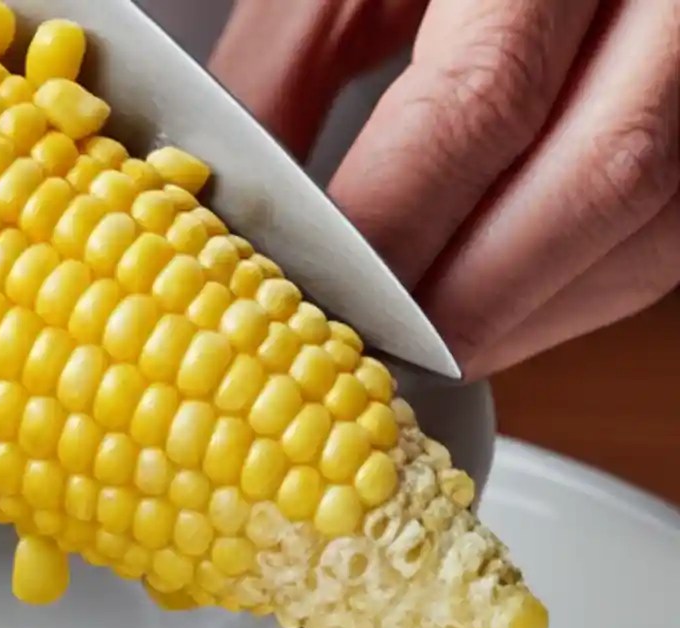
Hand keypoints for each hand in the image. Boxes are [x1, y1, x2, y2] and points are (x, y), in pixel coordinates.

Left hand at [209, 0, 678, 378]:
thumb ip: (289, 58)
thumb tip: (226, 187)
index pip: (482, 99)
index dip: (394, 220)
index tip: (315, 295)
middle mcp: (666, 4)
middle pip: (597, 178)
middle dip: (466, 297)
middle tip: (363, 357)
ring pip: (654, 227)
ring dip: (530, 313)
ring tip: (422, 353)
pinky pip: (674, 236)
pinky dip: (577, 291)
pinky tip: (498, 309)